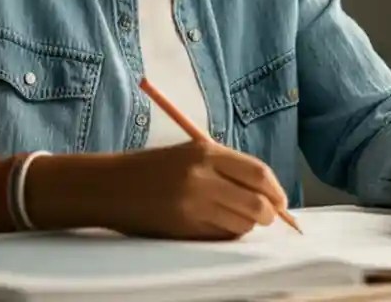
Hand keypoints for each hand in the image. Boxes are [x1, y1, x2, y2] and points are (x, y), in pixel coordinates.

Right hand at [104, 140, 288, 239]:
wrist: (109, 186)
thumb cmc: (151, 169)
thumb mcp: (189, 155)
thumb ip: (225, 168)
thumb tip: (265, 190)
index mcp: (205, 153)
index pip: (258, 172)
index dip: (276, 190)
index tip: (281, 201)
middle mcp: (202, 177)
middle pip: (256, 202)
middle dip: (268, 214)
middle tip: (266, 216)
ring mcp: (193, 205)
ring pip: (242, 223)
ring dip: (247, 225)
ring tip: (235, 219)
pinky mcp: (183, 228)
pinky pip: (221, 237)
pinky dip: (228, 234)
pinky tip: (217, 226)